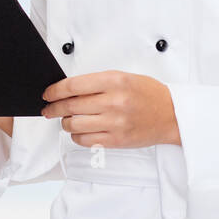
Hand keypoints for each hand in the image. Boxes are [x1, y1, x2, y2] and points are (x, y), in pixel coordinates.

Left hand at [40, 71, 179, 148]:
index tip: (48, 94)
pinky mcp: (116, 140)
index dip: (55, 90)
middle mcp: (113, 102)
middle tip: (49, 109)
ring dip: (65, 123)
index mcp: (114, 81)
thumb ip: (98, 83)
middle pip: (70, 106)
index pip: (73, 86)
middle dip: (54, 108)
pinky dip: (77, 136)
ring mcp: (114, 123)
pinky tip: (80, 131)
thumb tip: (69, 90)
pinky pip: (85, 140)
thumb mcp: (124, 77)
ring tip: (67, 120)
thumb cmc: (148, 94)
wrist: (171, 115)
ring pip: (74, 125)